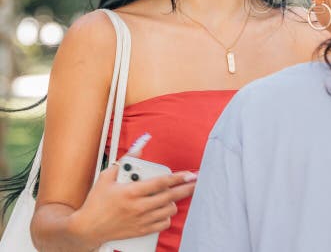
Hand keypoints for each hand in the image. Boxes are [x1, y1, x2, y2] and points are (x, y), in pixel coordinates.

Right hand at [68, 165, 196, 246]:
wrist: (87, 228)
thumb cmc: (96, 202)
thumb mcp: (106, 177)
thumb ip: (125, 162)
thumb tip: (139, 148)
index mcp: (131, 192)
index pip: (161, 183)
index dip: (178, 178)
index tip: (190, 174)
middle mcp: (138, 207)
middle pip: (170, 197)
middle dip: (186, 189)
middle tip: (196, 183)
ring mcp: (141, 220)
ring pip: (169, 210)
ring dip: (174, 202)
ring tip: (175, 196)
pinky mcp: (141, 231)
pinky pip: (163, 224)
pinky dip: (167, 217)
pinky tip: (165, 210)